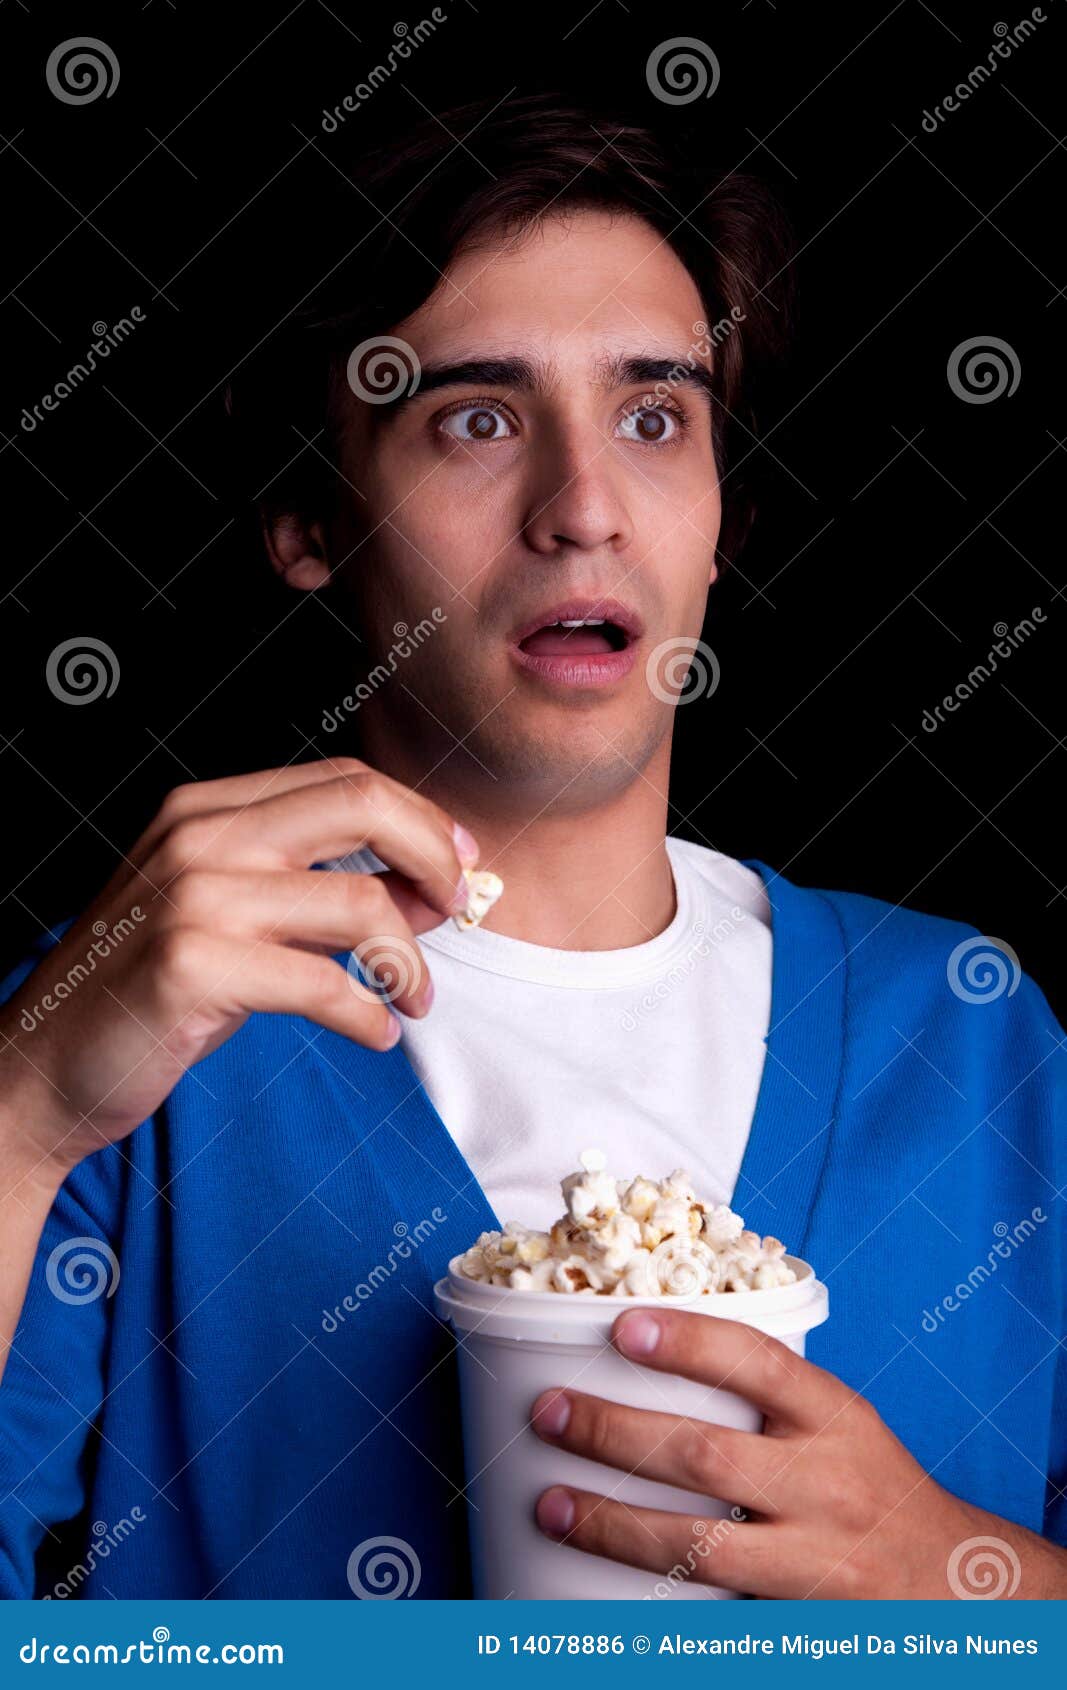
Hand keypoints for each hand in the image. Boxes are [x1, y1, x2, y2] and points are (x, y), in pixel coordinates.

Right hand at [0, 758, 476, 1181]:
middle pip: (361, 805)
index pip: (343, 778)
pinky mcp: (189, 966)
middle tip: (459, 911)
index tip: (460, 863)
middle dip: (434, 857)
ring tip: (415, 1000)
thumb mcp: (228, 918)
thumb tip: (427, 888)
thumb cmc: (147, 995)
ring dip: (410, 960)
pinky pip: (323, 984)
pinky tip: (376, 1034)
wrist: (41, 1068)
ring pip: (357, 903)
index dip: (419, 817)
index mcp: (205, 809)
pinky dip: (369, 1015)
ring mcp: (190, 897)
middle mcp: (198, 835)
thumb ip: (313, 891)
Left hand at [530, 1306, 1066, 1597]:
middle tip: (549, 1412)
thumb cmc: (872, 1484)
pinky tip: (594, 1589)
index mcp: (835, 1417)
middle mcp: (826, 1485)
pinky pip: (713, 1614)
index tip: (622, 1326)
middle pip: (707, 1457)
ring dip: (613, 1524)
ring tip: (550, 1503)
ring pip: (698, 1546)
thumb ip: (766, 1392)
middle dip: (616, 1434)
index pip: (758, 1363)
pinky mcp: (794, 1620)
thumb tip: (646, 1340)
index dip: (689, 1341)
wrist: (951, 1583)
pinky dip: (652, 1606)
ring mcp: (812, 1559)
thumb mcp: (839, 1421)